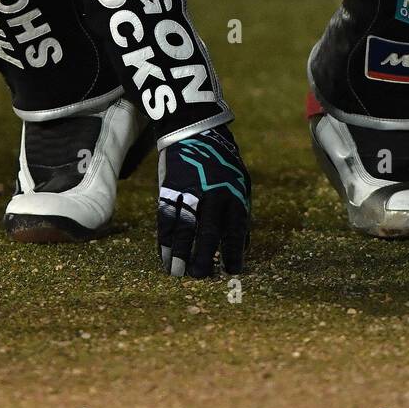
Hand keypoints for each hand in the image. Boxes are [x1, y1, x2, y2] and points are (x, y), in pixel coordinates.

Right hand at [157, 126, 250, 277]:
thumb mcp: (240, 183)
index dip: (233, 253)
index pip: (235, 230)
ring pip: (184, 229)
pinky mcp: (170, 190)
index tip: (231, 271)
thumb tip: (243, 247)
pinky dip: (165, 240)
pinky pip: (166, 220)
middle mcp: (213, 195)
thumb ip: (241, 213)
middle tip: (200, 277)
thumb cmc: (223, 162)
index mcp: (234, 194)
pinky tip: (164, 256)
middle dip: (203, 258)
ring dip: (179, 254)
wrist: (196, 131)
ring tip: (177, 273)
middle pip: (209, 233)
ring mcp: (190, 192)